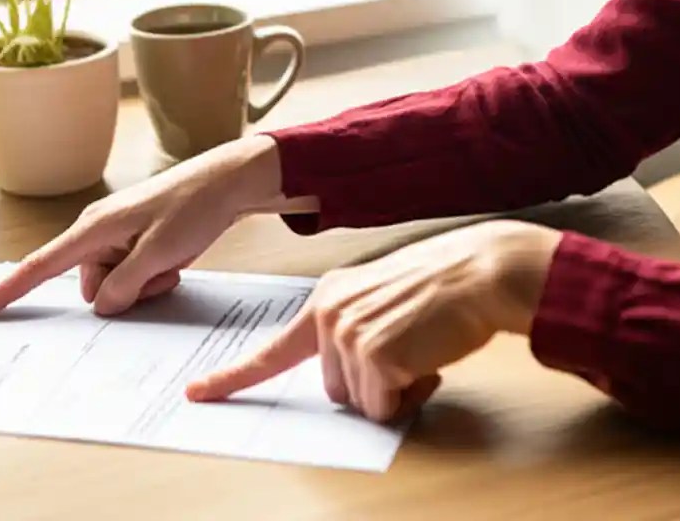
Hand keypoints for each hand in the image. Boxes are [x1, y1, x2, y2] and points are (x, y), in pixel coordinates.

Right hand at [0, 136, 316, 317]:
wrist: (229, 182)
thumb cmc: (195, 208)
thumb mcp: (161, 253)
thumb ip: (126, 285)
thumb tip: (103, 306)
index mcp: (94, 228)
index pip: (40, 265)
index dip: (8, 291)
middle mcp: (98, 231)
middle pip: (91, 288)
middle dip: (123, 293)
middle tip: (161, 272)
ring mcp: (117, 237)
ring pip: (114, 288)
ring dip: (143, 287)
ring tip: (171, 263)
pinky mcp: (136, 242)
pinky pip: (133, 277)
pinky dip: (152, 278)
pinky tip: (175, 262)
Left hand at [185, 221, 561, 421]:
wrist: (480, 271)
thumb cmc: (442, 287)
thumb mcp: (380, 299)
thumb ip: (351, 331)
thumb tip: (350, 379)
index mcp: (326, 298)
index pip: (272, 348)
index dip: (234, 376)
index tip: (199, 392)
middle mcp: (328, 314)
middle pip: (331, 387)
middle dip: (369, 385)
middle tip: (407, 354)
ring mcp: (347, 334)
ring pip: (358, 401)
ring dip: (391, 391)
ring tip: (420, 352)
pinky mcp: (374, 355)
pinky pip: (382, 407)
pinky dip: (408, 396)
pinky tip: (427, 360)